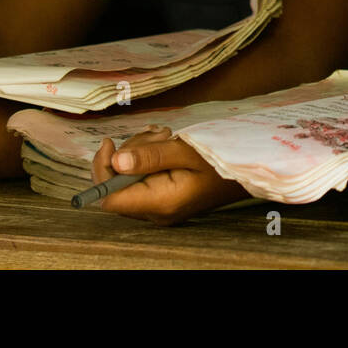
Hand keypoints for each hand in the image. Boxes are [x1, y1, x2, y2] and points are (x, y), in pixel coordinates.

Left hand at [91, 126, 245, 224]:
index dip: (102, 171)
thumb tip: (116, 161)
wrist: (245, 175)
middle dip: (127, 155)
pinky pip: (140, 179)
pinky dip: (146, 158)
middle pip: (116, 186)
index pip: (109, 198)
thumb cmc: (221, 161)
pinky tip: (165, 144)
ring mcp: (158, 208)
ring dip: (139, 151)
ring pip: (127, 179)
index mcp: (160, 202)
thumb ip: (152, 156)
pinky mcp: (161, 199)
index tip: (110, 143)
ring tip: (165, 137)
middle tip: (156, 135)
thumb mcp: (188, 151)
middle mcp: (155, 212)